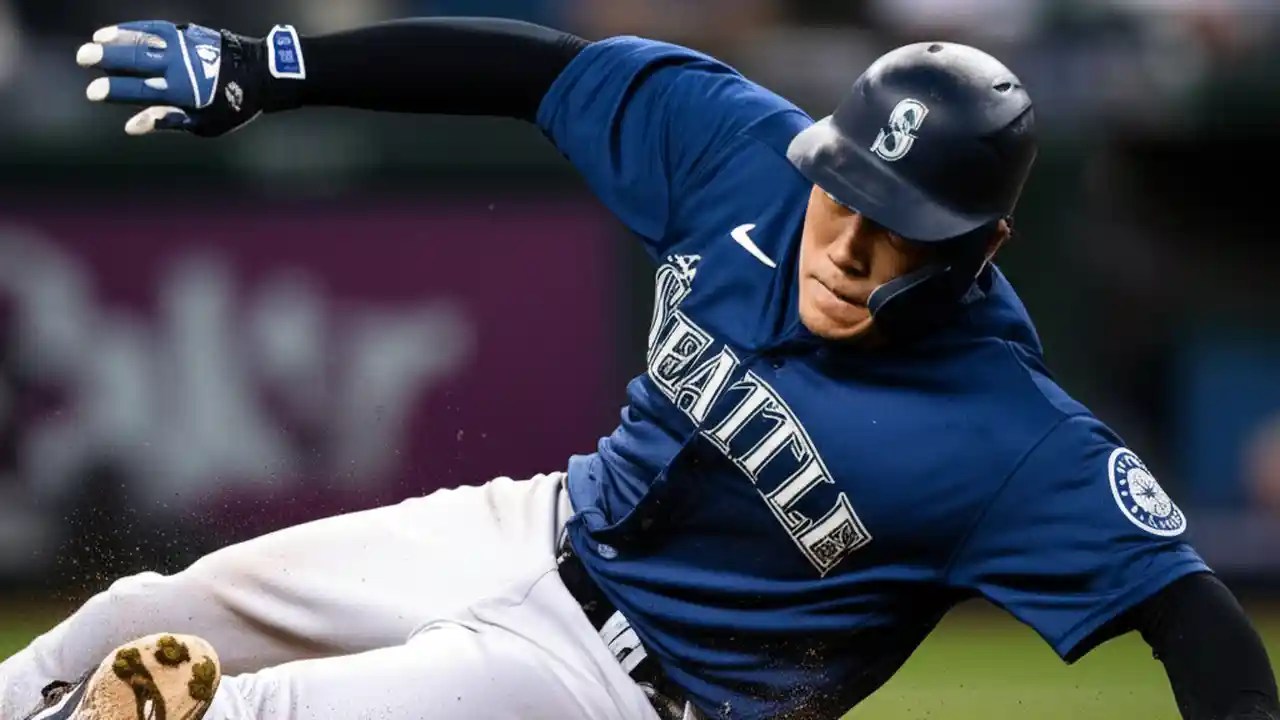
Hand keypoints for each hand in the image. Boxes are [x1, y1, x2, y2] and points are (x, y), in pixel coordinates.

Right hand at [76, 21, 276, 136]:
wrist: (263, 74)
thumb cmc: (233, 105)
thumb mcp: (205, 125)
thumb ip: (167, 121)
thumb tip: (130, 125)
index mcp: (183, 92)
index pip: (139, 90)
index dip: (114, 90)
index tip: (92, 91)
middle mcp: (180, 65)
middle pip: (137, 59)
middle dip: (108, 59)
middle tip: (82, 58)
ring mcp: (183, 46)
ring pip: (143, 39)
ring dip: (117, 39)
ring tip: (95, 41)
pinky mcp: (188, 33)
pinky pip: (155, 27)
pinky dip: (135, 28)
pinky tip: (117, 31)